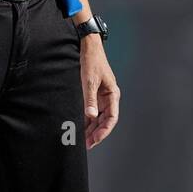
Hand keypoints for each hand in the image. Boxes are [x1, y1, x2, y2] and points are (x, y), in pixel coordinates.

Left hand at [79, 35, 119, 149]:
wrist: (88, 47)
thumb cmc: (92, 61)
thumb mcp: (89, 81)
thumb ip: (89, 100)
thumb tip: (91, 116)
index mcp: (113, 95)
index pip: (111, 118)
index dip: (104, 131)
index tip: (95, 140)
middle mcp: (108, 98)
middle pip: (104, 121)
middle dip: (96, 133)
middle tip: (86, 145)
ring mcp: (101, 97)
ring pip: (98, 118)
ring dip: (91, 129)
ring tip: (82, 140)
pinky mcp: (93, 95)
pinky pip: (91, 111)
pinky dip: (86, 120)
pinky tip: (79, 127)